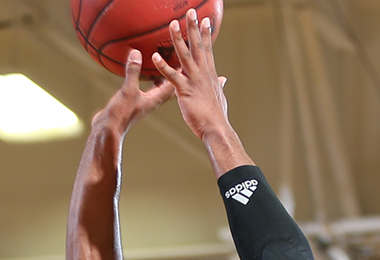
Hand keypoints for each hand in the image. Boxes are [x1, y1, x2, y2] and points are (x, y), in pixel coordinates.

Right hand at [93, 49, 174, 131]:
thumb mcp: (128, 90)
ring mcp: (143, 102)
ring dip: (161, 76)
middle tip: (177, 59)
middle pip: (168, 85)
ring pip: (157, 87)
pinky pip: (144, 87)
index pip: (174, 83)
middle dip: (174, 74)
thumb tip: (137, 53)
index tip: (185, 58)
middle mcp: (152, 101)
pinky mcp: (134, 102)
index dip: (180, 71)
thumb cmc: (121, 114)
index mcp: (155, 99)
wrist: (108, 130)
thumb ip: (133, 72)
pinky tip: (140, 71)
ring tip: (162, 62)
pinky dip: (146, 79)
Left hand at [148, 11, 230, 145]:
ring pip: (184, 55)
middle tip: (190, 12)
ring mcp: (194, 81)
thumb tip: (224, 79)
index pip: (207, 49)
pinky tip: (155, 56)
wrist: (216, 128)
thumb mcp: (219, 97)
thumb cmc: (217, 116)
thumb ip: (220, 85)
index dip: (205, 34)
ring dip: (178, 39)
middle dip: (193, 28)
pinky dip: (163, 65)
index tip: (205, 20)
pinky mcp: (184, 91)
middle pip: (197, 46)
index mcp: (210, 74)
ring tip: (172, 25)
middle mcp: (203, 73)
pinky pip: (172, 76)